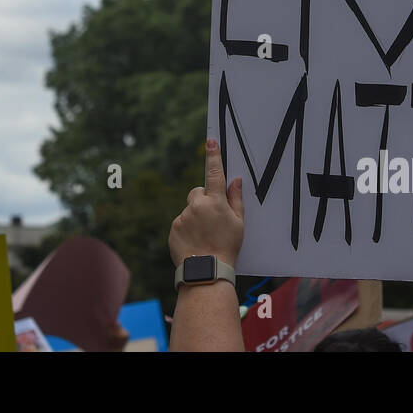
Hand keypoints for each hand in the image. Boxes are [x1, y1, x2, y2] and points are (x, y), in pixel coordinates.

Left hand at [168, 138, 243, 267]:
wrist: (206, 271)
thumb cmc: (227, 248)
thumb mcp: (239, 224)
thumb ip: (236, 200)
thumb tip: (235, 181)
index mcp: (216, 202)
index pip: (214, 173)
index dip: (213, 156)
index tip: (210, 141)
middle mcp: (197, 206)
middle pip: (197, 192)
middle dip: (203, 199)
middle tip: (212, 217)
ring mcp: (183, 216)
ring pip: (189, 208)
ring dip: (195, 216)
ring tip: (204, 235)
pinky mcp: (174, 227)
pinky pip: (181, 221)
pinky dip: (186, 228)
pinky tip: (195, 241)